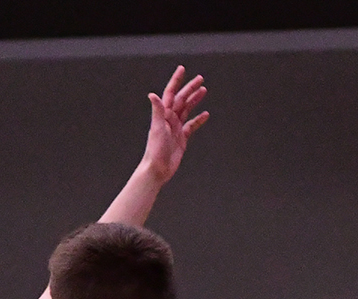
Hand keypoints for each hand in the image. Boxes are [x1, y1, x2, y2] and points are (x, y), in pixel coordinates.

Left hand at [138, 66, 208, 183]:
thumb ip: (157, 111)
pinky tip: (205, 115)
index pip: (171, 93)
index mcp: (163, 115)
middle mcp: (169, 119)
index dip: (176, 81)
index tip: (182, 69)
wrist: (158, 169)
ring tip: (204, 91)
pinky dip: (198, 119)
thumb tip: (152, 94)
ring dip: (195, 100)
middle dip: (190, 88)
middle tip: (200, 78)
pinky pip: (191, 126)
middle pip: (181, 99)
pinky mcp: (181, 138)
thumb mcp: (157, 128)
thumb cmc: (155, 151)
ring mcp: (175, 128)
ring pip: (187, 110)